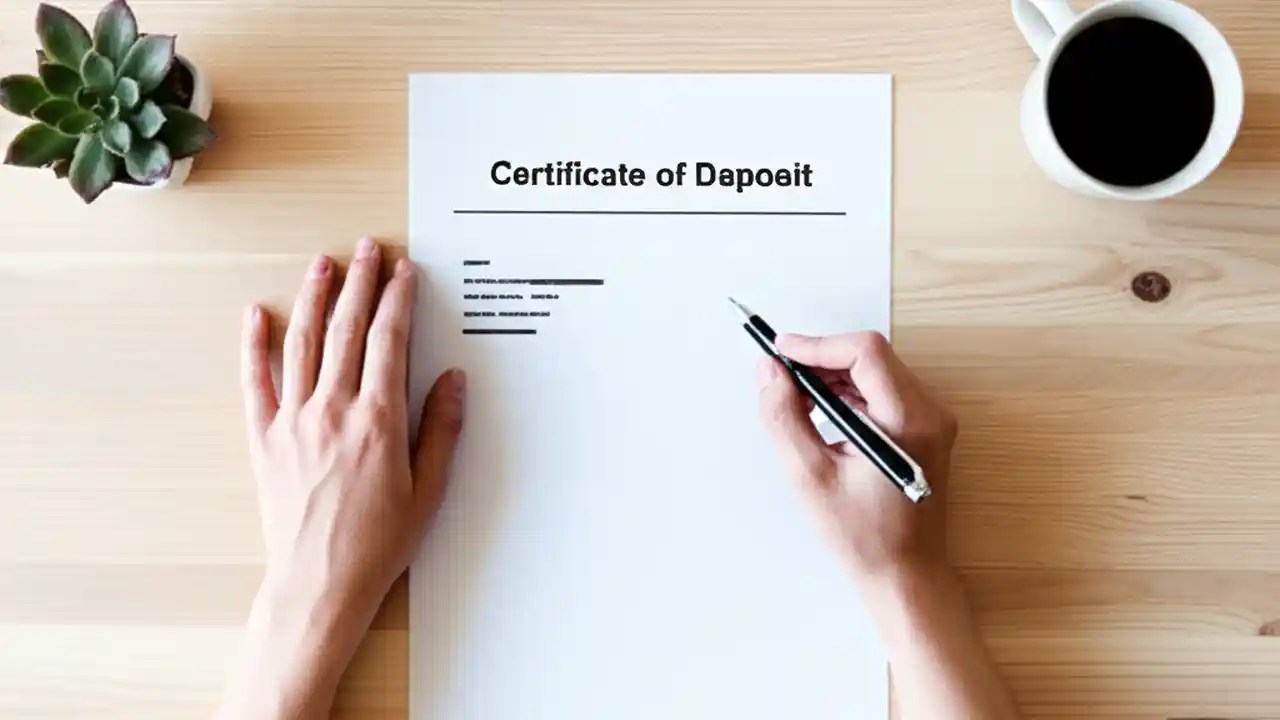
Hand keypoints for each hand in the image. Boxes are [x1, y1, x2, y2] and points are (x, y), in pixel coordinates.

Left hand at [221, 237, 465, 719]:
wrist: (320, 582)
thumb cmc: (377, 543)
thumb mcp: (428, 489)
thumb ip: (440, 429)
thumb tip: (451, 380)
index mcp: (378, 421)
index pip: (388, 342)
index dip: (397, 300)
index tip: (404, 273)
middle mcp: (332, 411)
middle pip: (346, 330)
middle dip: (360, 283)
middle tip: (369, 250)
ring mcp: (293, 422)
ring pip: (302, 343)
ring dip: (313, 298)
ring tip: (323, 264)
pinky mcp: (264, 439)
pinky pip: (255, 382)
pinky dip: (255, 345)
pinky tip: (256, 316)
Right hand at [756, 331, 956, 585]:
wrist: (905, 576)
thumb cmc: (864, 538)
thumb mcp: (810, 477)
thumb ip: (785, 418)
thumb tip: (770, 372)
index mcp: (909, 421)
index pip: (865, 352)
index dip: (818, 345)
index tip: (780, 352)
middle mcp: (929, 413)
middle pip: (871, 357)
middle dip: (822, 360)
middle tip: (782, 378)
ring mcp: (930, 422)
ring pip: (875, 373)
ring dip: (833, 377)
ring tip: (797, 401)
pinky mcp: (922, 432)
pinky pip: (882, 394)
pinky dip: (848, 395)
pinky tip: (821, 417)